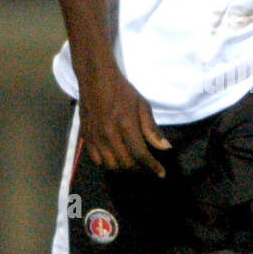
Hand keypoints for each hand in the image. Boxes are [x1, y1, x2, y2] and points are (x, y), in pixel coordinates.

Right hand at [76, 60, 171, 177]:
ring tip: (134, 164)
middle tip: (148, 167)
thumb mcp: (142, 105)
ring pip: (112, 166)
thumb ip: (152, 129)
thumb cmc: (122, 91)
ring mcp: (96, 138)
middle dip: (141, 169)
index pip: (140, 155)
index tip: (161, 173)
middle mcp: (109, 135)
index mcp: (126, 126)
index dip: (152, 167)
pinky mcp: (87, 138)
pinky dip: (108, 164)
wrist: (96, 80)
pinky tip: (116, 159)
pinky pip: (97, 161)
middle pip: (127, 164)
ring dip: (125, 169)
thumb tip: (165, 148)